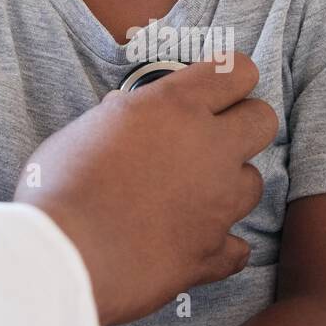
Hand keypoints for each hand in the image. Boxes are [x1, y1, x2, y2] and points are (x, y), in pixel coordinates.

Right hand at [15, 56, 275, 325]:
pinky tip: (192, 239)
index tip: (215, 87)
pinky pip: (237, 245)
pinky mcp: (214, 251)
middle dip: (243, 123)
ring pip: (254, 181)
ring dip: (228, 183)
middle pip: (263, 120)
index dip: (229, 77)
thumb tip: (129, 112)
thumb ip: (124, 116)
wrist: (67, 254)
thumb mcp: (89, 126)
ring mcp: (219, 202)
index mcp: (176, 106)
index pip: (237, 72)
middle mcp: (209, 148)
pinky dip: (218, 242)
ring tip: (191, 191)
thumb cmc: (63, 184)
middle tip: (208, 136)